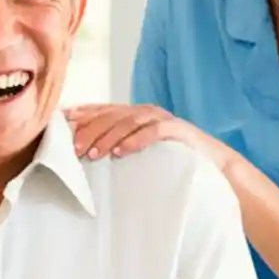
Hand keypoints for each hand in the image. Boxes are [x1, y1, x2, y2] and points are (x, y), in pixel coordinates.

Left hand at [65, 103, 233, 169]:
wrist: (215, 168)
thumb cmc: (173, 162)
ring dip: (108, 137)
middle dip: (90, 129)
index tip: (62, 122)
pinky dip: (136, 140)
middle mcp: (147, 112)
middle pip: (113, 115)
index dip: (83, 113)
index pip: (104, 109)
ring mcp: (163, 119)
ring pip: (129, 121)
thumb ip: (118, 147)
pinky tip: (121, 152)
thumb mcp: (140, 152)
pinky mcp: (178, 130)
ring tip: (93, 153)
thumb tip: (84, 154)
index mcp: (136, 114)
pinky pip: (154, 131)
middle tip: (74, 147)